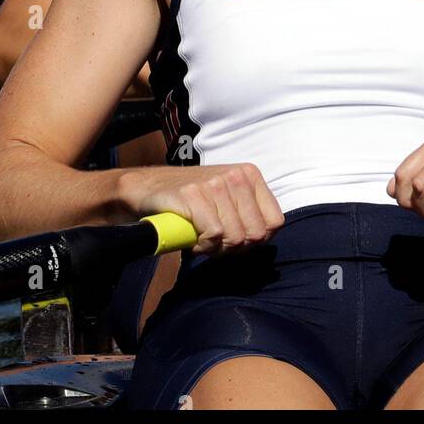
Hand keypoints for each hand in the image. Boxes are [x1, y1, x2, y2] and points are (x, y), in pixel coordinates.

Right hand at [124, 162, 283, 255]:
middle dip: (236, 247)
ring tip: (202, 237)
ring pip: (235, 237)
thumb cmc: (193, 201)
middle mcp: (236, 175)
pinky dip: (202, 245)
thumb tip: (264, 239)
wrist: (148, 188)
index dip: (257, 240)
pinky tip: (192, 238)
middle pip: (256, 234)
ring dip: (216, 248)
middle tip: (216, 242)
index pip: (275, 222)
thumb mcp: (228, 199)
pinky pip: (213, 235)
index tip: (238, 240)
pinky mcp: (194, 194)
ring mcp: (215, 183)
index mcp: (250, 175)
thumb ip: (249, 214)